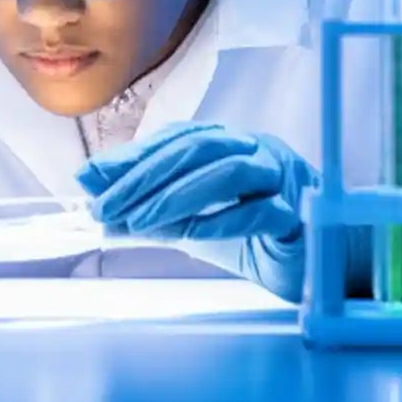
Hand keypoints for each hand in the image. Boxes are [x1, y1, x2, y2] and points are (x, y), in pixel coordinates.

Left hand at [75, 123, 316, 301]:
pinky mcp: (301, 213)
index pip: (176, 138)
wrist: (312, 263)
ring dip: (177, 196)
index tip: (92, 182)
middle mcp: (256, 150)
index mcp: (230, 143)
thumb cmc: (250, 232)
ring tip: (139, 222)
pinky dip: (223, 221)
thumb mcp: (187, 217)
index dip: (133, 157)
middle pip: (198, 148)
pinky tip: (191, 235)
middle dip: (146, 178)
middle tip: (107, 208)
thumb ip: (144, 199)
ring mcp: (283, 177)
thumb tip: (89, 183)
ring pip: (229, 171)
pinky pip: (262, 210)